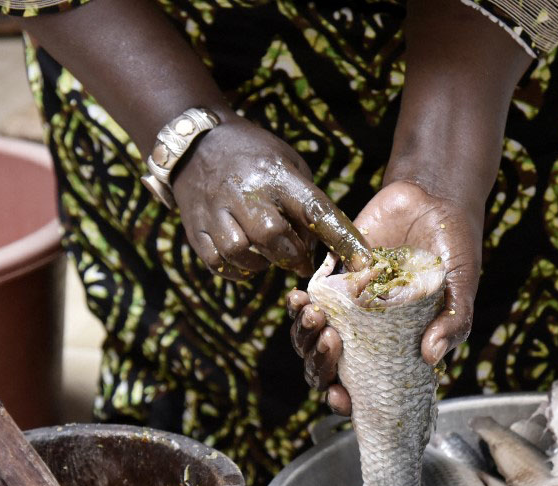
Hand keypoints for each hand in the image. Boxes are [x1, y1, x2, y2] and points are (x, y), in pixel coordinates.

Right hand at [171, 116, 356, 279]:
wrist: (196, 143)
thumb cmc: (256, 157)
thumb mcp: (290, 164)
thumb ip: (308, 203)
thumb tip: (321, 246)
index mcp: (277, 175)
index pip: (315, 209)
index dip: (340, 237)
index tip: (361, 260)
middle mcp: (245, 191)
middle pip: (272, 236)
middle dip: (293, 256)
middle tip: (301, 262)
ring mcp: (216, 209)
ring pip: (241, 252)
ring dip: (261, 264)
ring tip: (269, 256)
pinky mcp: (196, 226)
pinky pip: (217, 261)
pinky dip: (236, 270)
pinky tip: (247, 261)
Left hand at [288, 181, 482, 414]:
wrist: (434, 199)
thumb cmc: (453, 251)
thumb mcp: (461, 288)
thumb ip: (453, 322)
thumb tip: (432, 358)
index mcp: (397, 347)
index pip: (365, 388)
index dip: (347, 401)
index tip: (341, 398)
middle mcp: (368, 333)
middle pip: (329, 366)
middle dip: (320, 364)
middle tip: (332, 344)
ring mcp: (348, 307)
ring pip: (313, 336)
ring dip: (306, 335)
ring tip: (315, 318)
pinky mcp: (334, 277)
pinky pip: (309, 299)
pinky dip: (300, 305)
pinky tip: (301, 300)